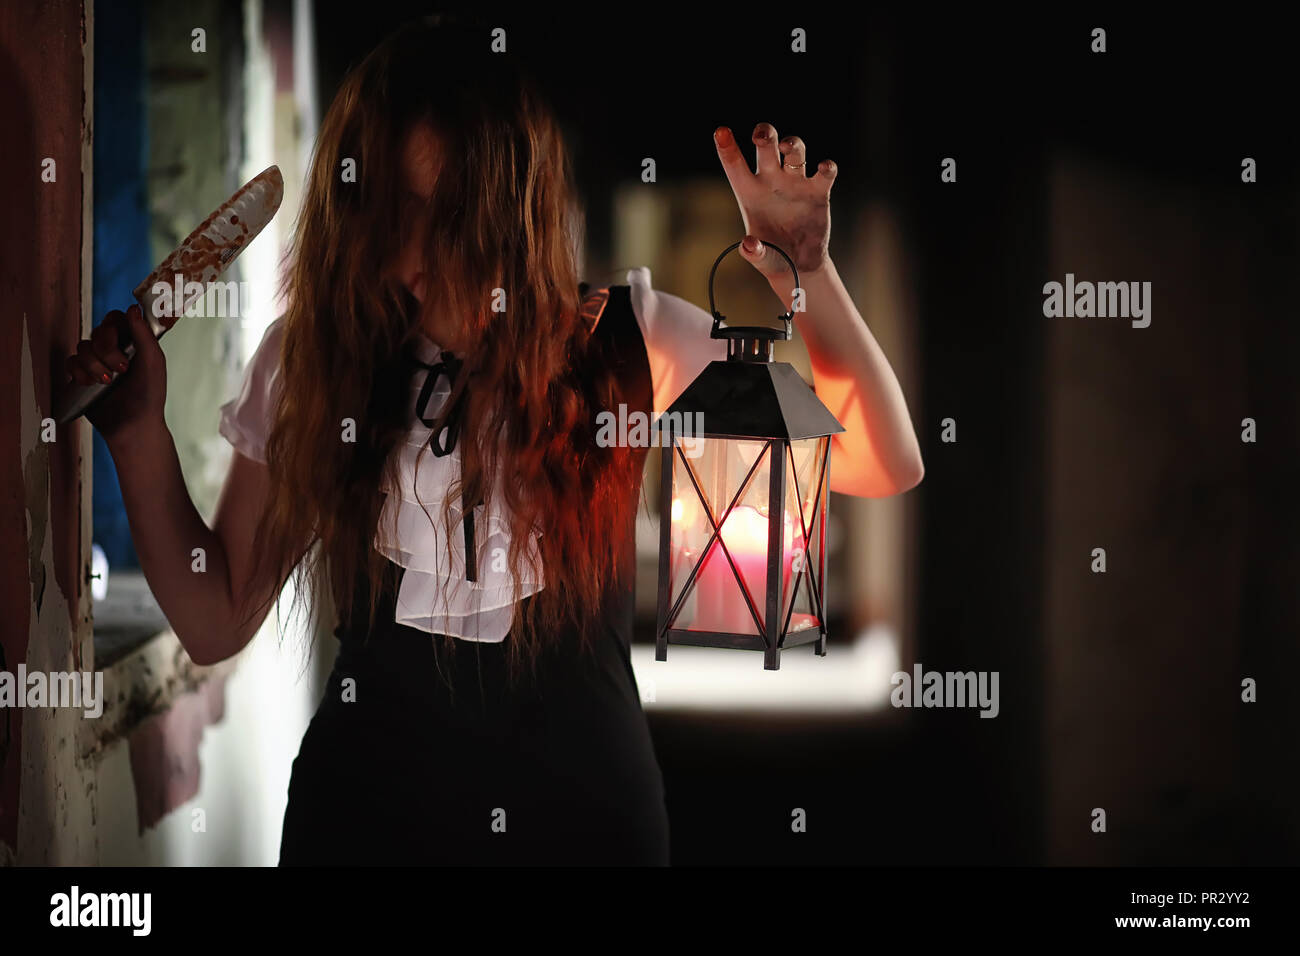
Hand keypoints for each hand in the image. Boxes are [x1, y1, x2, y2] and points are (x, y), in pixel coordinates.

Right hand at [64, 304, 167, 446]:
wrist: (132, 426)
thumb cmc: (149, 396)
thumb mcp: (154, 363)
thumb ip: (144, 335)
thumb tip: (133, 308)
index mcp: (133, 344)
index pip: (116, 319)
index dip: (115, 325)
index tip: (122, 338)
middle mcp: (114, 350)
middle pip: (98, 331)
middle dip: (107, 349)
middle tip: (121, 368)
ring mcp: (97, 362)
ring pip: (83, 346)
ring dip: (95, 365)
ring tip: (108, 382)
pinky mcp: (82, 376)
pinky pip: (71, 362)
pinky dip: (80, 373)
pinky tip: (91, 385)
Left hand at [713, 123, 835, 279]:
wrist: (800, 266)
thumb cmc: (774, 258)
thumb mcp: (762, 260)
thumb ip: (754, 253)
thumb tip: (749, 245)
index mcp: (750, 193)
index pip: (735, 166)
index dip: (727, 147)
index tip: (720, 131)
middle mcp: (772, 182)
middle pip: (767, 148)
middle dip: (765, 135)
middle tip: (761, 135)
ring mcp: (795, 183)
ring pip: (795, 152)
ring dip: (793, 144)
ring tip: (787, 146)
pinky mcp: (818, 191)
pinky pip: (824, 173)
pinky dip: (826, 167)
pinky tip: (824, 168)